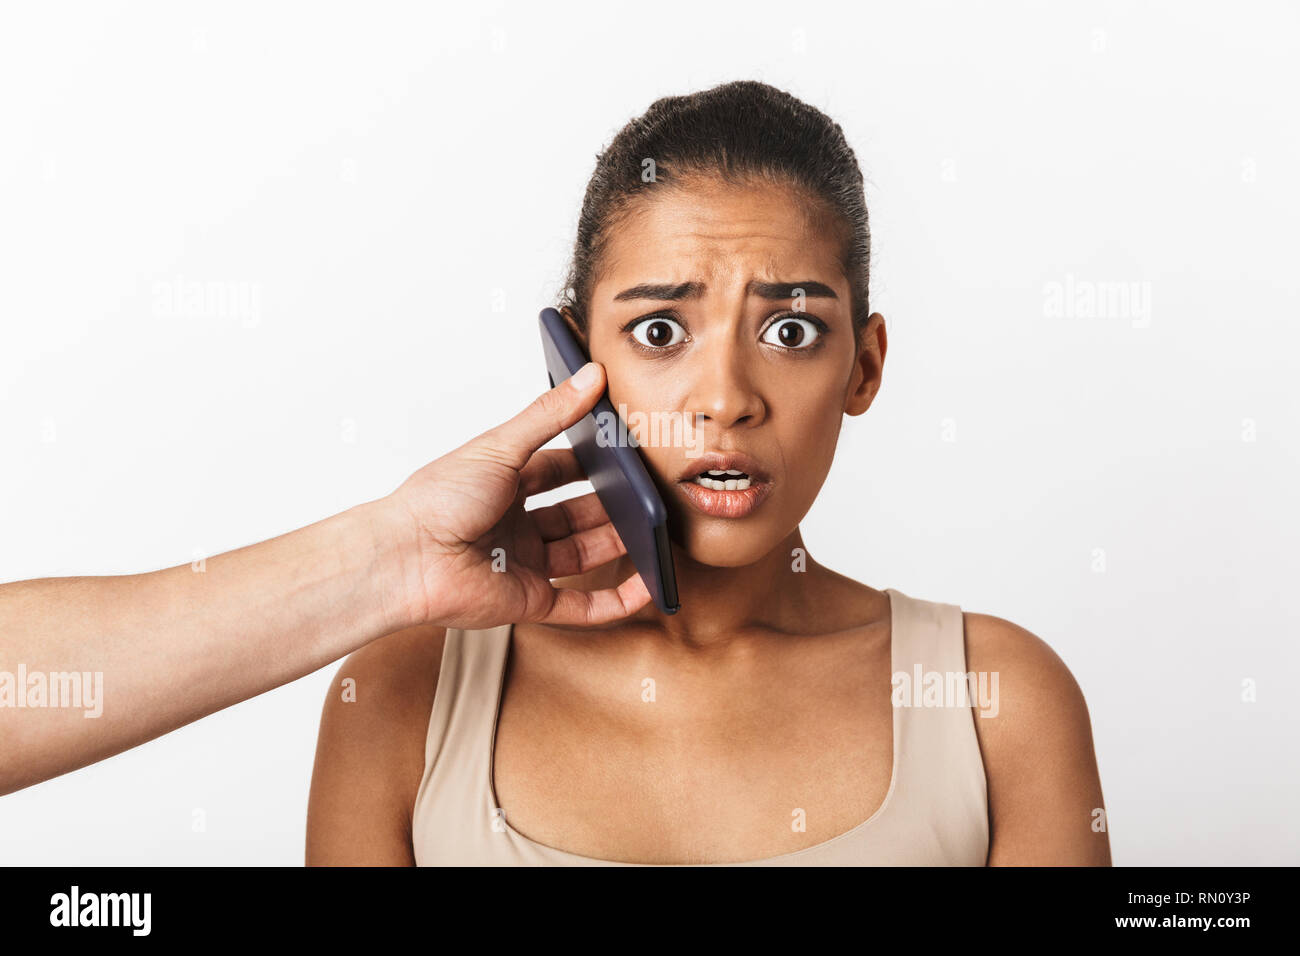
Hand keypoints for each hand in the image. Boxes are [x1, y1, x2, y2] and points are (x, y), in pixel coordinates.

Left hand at [385, 361, 652, 629]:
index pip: (559, 470)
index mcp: (504, 485)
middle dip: (613, 505)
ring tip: (657, 529)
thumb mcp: (500, 446)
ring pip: (585, 554)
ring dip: (620, 544)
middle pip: (577, 513)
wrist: (406, 559)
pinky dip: (616, 600)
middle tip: (649, 491)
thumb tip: (589, 376)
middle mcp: (515, 524)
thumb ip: (549, 415)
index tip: (626, 451)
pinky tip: (646, 586)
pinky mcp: (530, 600)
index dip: (592, 462)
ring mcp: (525, 563)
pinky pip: (582, 605)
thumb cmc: (436, 500)